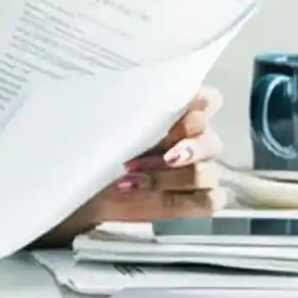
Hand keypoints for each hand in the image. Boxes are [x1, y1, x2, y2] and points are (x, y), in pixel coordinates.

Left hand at [39, 87, 225, 244]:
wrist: (86, 190)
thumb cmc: (100, 151)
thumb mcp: (108, 126)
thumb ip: (130, 112)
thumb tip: (135, 96)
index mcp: (179, 114)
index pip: (209, 101)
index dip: (202, 105)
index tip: (180, 113)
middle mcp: (195, 141)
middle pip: (211, 141)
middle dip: (188, 148)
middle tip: (165, 157)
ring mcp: (198, 172)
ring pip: (207, 172)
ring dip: (172, 177)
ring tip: (133, 178)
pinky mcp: (195, 201)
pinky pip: (210, 200)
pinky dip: (183, 200)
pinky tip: (154, 197)